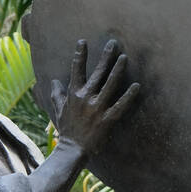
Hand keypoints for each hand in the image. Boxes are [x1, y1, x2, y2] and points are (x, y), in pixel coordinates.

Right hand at [51, 39, 138, 157]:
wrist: (73, 150)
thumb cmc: (67, 129)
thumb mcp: (58, 110)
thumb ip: (56, 94)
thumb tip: (53, 81)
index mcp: (73, 94)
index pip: (75, 70)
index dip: (79, 55)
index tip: (82, 41)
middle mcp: (85, 98)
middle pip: (97, 73)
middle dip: (105, 57)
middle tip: (113, 43)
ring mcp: (97, 109)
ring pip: (109, 85)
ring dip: (117, 70)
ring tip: (124, 58)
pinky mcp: (107, 120)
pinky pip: (120, 106)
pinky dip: (128, 96)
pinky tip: (137, 86)